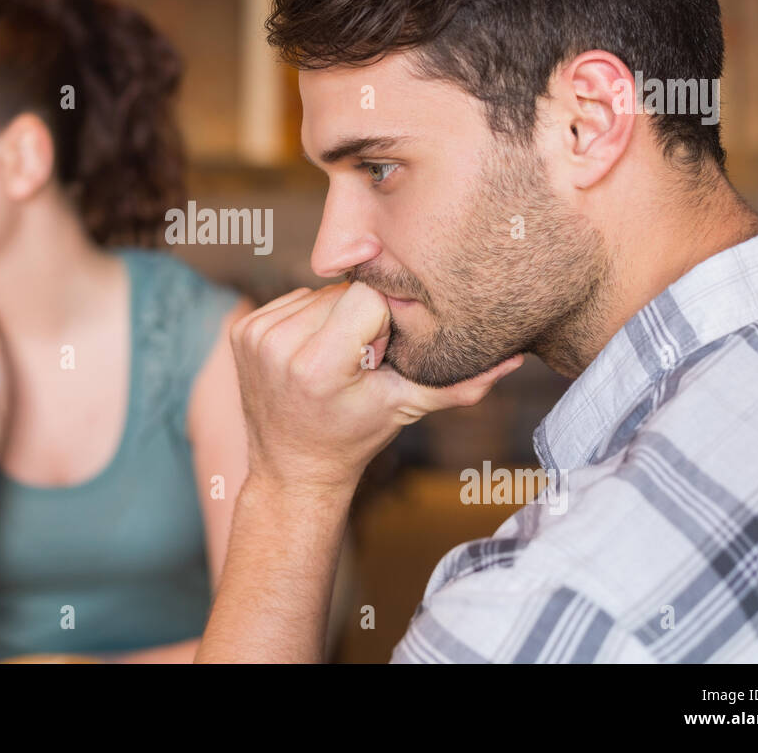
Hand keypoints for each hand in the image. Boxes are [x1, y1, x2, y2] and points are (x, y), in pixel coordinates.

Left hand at [230, 280, 523, 498]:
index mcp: (319, 365)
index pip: (369, 296)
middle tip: (359, 360)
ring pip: (319, 291)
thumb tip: (515, 357)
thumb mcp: (406, 408)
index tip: (381, 352)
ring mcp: (255, 336)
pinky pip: (292, 298)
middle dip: (360, 316)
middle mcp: (280, 346)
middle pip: (344, 291)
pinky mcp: (242, 329)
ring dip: (333, 315)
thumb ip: (459, 383)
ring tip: (335, 357)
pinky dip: (307, 318)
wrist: (293, 465)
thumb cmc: (354, 436)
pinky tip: (310, 351)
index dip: (384, 319)